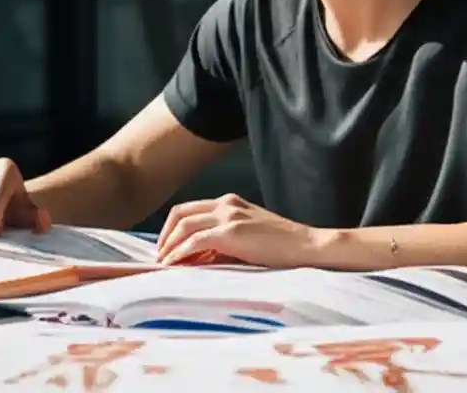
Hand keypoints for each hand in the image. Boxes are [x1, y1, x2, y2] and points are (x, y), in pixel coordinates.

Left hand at [155, 193, 320, 267]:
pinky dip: (180, 252)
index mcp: (230, 202)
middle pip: (181, 213)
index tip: (166, 246)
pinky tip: (175, 264)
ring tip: (163, 262)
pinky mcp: (232, 232)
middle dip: (165, 235)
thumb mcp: (248, 236)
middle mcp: (226, 204)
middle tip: (160, 255)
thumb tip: (196, 257)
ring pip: (184, 225)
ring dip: (169, 245)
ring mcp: (229, 215)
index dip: (172, 228)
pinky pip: (195, 241)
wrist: (306, 246)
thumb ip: (223, 241)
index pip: (190, 209)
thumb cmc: (282, 246)